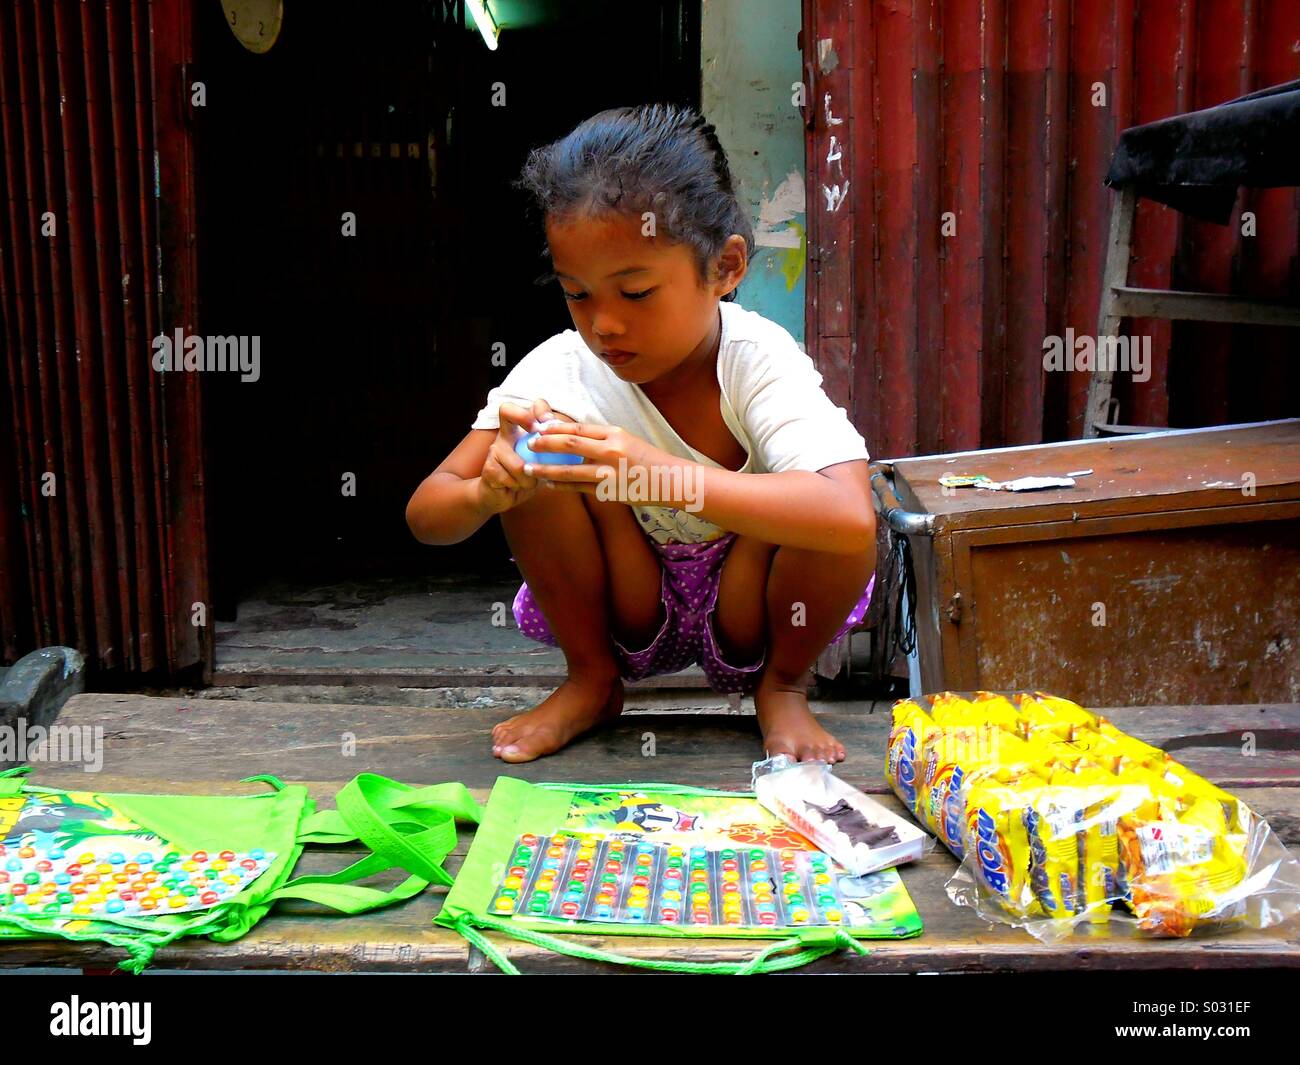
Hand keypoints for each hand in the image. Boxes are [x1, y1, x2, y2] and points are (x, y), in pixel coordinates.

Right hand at [476, 399, 556, 514]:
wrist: (502, 496)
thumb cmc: (527, 475)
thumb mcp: (543, 460)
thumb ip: (553, 449)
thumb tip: (573, 438)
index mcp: (519, 431)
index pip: (527, 407)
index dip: (538, 410)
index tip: (548, 425)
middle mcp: (504, 435)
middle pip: (506, 409)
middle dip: (524, 417)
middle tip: (536, 432)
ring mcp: (494, 450)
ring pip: (520, 461)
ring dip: (531, 477)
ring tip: (531, 481)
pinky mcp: (489, 468)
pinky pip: (514, 478)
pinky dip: (523, 486)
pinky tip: (518, 486)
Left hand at [524, 420, 674, 502]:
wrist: (668, 481)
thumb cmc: (646, 458)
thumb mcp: (625, 439)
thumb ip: (600, 437)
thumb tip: (570, 433)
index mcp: (614, 434)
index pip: (578, 428)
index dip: (555, 428)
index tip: (538, 428)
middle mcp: (611, 451)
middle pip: (570, 444)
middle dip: (545, 444)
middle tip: (529, 444)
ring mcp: (609, 474)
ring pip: (570, 470)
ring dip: (546, 469)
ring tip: (530, 469)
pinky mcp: (608, 492)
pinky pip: (579, 489)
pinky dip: (561, 485)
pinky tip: (549, 484)